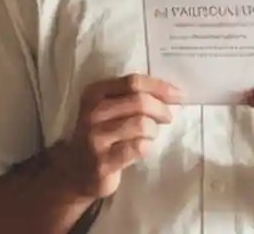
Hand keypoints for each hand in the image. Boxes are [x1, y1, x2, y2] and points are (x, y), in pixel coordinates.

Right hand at [66, 74, 180, 198]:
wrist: (76, 170)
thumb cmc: (102, 134)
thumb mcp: (109, 108)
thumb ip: (133, 96)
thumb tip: (172, 92)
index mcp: (94, 93)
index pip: (133, 82)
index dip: (159, 87)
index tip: (178, 95)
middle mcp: (92, 113)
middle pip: (140, 102)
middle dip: (161, 109)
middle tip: (167, 118)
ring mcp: (96, 138)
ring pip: (141, 124)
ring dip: (153, 130)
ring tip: (151, 134)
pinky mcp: (103, 162)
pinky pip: (138, 148)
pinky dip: (146, 146)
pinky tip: (142, 148)